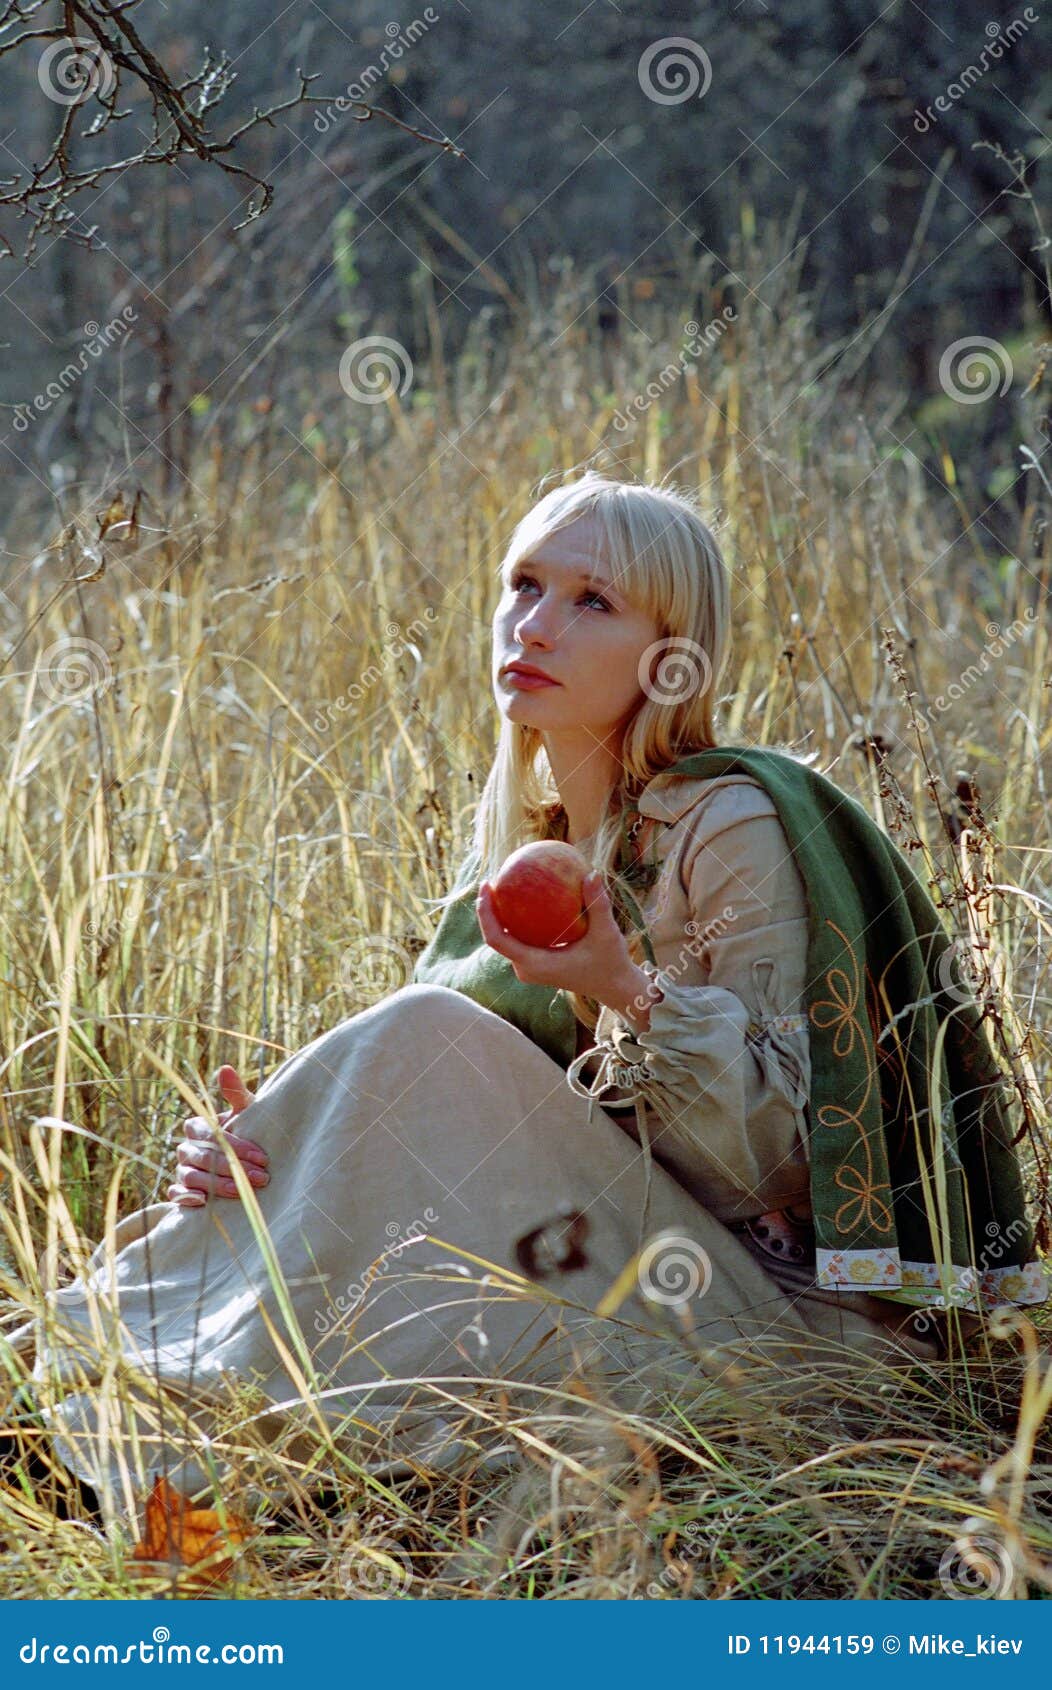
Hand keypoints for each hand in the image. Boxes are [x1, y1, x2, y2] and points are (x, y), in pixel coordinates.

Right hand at [167, 1064, 269, 1208]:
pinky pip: (176, 1194)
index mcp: (197, 1126)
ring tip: (244, 1192)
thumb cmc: (246, 1133)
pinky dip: (187, 1198)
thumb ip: (235, 1094)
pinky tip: (205, 1202)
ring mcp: (181, 1169)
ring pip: (191, 1176)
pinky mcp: (180, 1190)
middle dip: (233, 1168)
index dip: (236, 1146)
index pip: (210, 1134)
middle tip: (260, 1177)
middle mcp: (185, 1148)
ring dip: (218, 1186)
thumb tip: (225, 1069)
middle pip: (202, 1157)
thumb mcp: (245, 1113)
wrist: (245, 1162)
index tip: (262, 1157)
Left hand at [475, 869, 640, 1007]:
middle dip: (488, 910)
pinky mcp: (535, 963)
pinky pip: (519, 939)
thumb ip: (598, 904)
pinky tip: (523, 896)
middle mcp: (526, 968)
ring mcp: (529, 968)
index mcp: (534, 964)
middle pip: (496, 937)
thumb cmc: (610, 962)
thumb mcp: (607, 932)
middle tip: (490, 880)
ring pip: (506, 939)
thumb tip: (592, 873)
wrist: (614, 986)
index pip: (497, 939)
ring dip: (499, 915)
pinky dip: (517, 919)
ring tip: (499, 885)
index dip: (485, 914)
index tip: (486, 887)